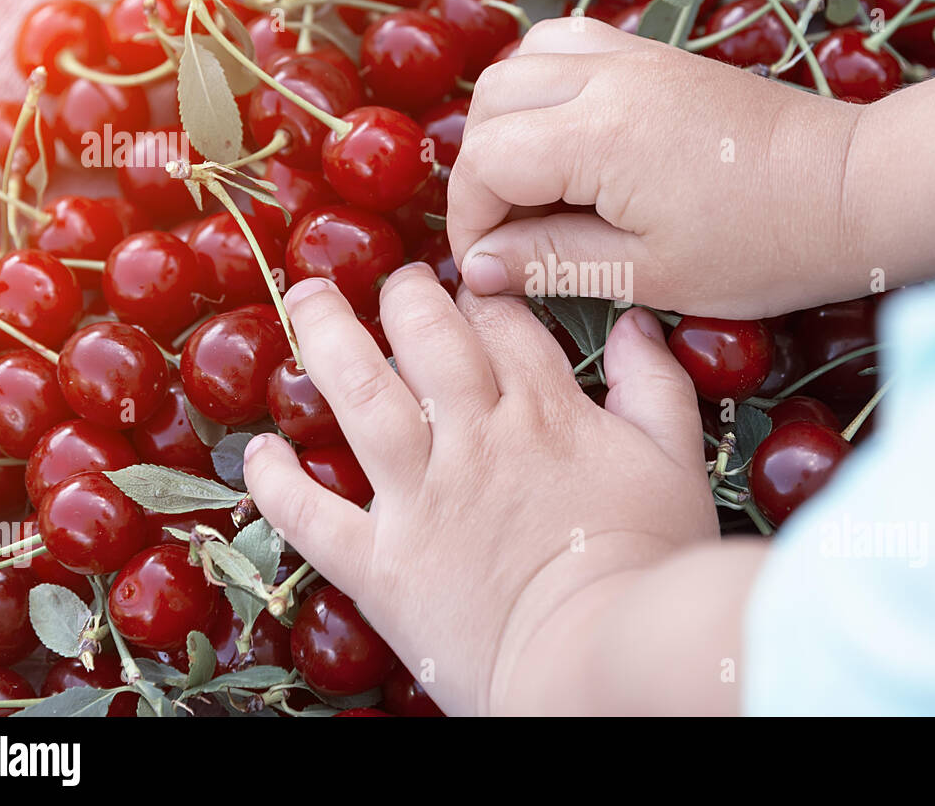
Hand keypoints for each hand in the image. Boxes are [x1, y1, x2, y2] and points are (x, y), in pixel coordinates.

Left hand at [242, 268, 717, 714]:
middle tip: (396, 280)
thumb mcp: (675, 461)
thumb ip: (655, 384)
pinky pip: (312, 516)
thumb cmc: (648, 561)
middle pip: (425, 337)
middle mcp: (473, 437)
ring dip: (326, 340)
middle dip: (406, 294)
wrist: (601, 654)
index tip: (470, 284)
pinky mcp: (382, 563)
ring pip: (360, 395)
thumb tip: (636, 321)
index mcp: (543, 411)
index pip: (500, 322)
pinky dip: (278, 484)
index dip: (482, 292)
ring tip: (306, 300)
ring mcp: (420, 497)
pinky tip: (258, 453)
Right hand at [446, 18, 859, 317]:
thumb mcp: (648, 274)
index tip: (488, 267)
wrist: (849, 190)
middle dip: (482, 171)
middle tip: (509, 233)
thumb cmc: (761, 245)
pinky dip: (546, 84)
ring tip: (533, 184)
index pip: (488, 161)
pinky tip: (566, 136)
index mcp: (599, 134)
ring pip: (524, 59)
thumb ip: (553, 262)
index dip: (470, 220)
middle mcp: (607, 76)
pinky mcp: (658, 54)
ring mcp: (634, 54)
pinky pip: (570, 44)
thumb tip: (479, 267)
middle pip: (493, 102)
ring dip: (508, 120)